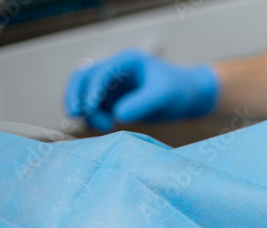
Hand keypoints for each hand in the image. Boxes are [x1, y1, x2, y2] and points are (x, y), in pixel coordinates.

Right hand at [65, 48, 218, 131]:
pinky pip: (95, 107)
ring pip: (86, 94)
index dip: (91, 89)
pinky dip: (94, 116)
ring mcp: (113, 85)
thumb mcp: (165, 95)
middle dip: (76, 96)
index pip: (99, 72)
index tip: (91, 108)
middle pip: (83, 78)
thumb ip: (143, 103)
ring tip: (105, 127)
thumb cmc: (180, 90)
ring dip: (87, 110)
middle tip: (76, 116)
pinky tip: (107, 127)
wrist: (190, 96)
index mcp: (126, 62)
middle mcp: (115, 71)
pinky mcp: (114, 100)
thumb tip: (119, 115)